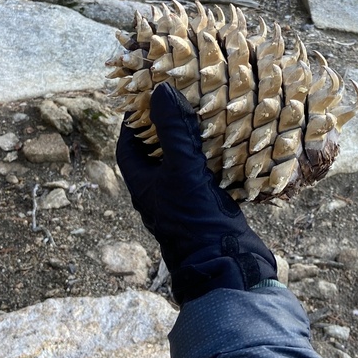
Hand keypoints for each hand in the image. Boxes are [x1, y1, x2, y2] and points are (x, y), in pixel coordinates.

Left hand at [116, 82, 276, 302]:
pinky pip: (206, 176)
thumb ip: (173, 130)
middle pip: (157, 154)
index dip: (133, 122)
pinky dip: (214, 159)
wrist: (227, 266)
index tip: (147, 98)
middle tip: (182, 101)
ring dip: (193, 142)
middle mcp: (161, 194)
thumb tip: (160, 90)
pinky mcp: (209, 208)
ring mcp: (185, 203)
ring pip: (183, 164)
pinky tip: (230, 143)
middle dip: (167, 128)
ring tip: (207, 116)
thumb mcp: (182, 169)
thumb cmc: (196, 220)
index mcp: (144, 186)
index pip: (128, 148)